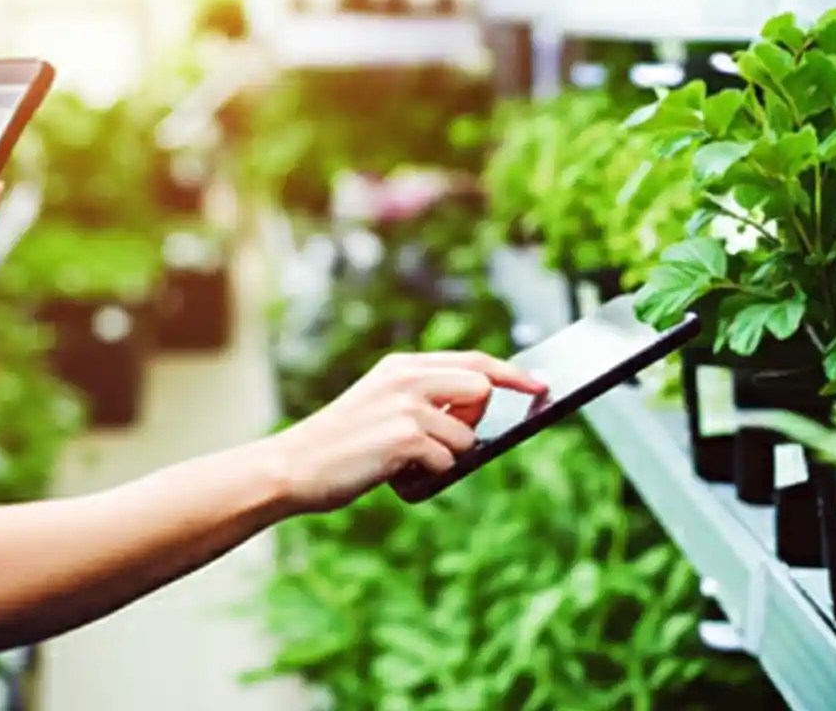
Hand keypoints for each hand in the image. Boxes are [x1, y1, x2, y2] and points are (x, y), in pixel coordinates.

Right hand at [273, 351, 546, 512]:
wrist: (294, 466)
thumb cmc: (341, 445)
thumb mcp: (382, 407)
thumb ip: (424, 400)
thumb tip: (477, 412)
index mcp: (402, 366)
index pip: (474, 361)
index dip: (512, 374)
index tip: (541, 385)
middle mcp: (407, 378)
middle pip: (482, 388)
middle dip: (477, 418)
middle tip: (446, 438)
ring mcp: (406, 406)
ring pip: (465, 435)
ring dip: (443, 456)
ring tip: (401, 460)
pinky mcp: (405, 437)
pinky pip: (446, 460)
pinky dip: (426, 473)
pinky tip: (394, 472)